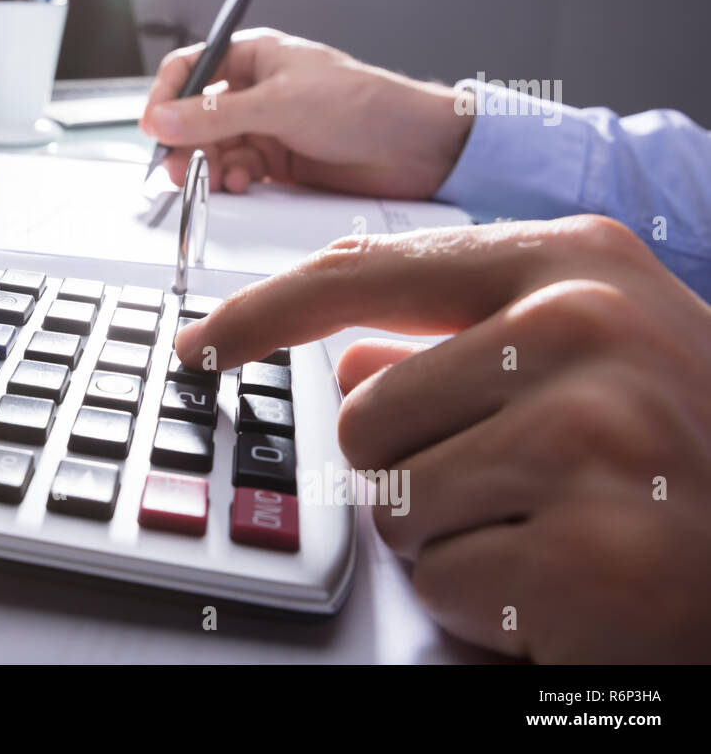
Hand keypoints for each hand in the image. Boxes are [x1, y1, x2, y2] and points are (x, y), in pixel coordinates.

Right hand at [140, 28, 473, 198]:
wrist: (417, 150)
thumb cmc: (364, 104)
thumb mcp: (280, 104)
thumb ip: (215, 117)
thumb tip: (161, 121)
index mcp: (254, 56)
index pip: (190, 69)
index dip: (166, 97)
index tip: (153, 126)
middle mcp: (256, 90)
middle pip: (196, 116)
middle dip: (184, 141)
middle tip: (177, 165)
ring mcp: (267, 128)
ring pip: (214, 148)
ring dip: (207, 166)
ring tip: (212, 179)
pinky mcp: (280, 163)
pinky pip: (238, 172)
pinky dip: (233, 181)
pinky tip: (243, 185)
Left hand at [175, 215, 710, 661]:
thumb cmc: (691, 442)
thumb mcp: (595, 350)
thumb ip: (463, 338)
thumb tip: (351, 354)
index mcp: (572, 264)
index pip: (369, 272)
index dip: (269, 311)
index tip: (206, 341)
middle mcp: (582, 333)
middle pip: (365, 417)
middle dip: (416, 470)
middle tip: (523, 484)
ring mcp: (590, 440)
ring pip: (395, 508)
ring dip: (456, 539)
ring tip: (556, 526)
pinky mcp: (591, 554)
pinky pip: (444, 586)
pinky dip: (492, 605)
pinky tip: (572, 581)